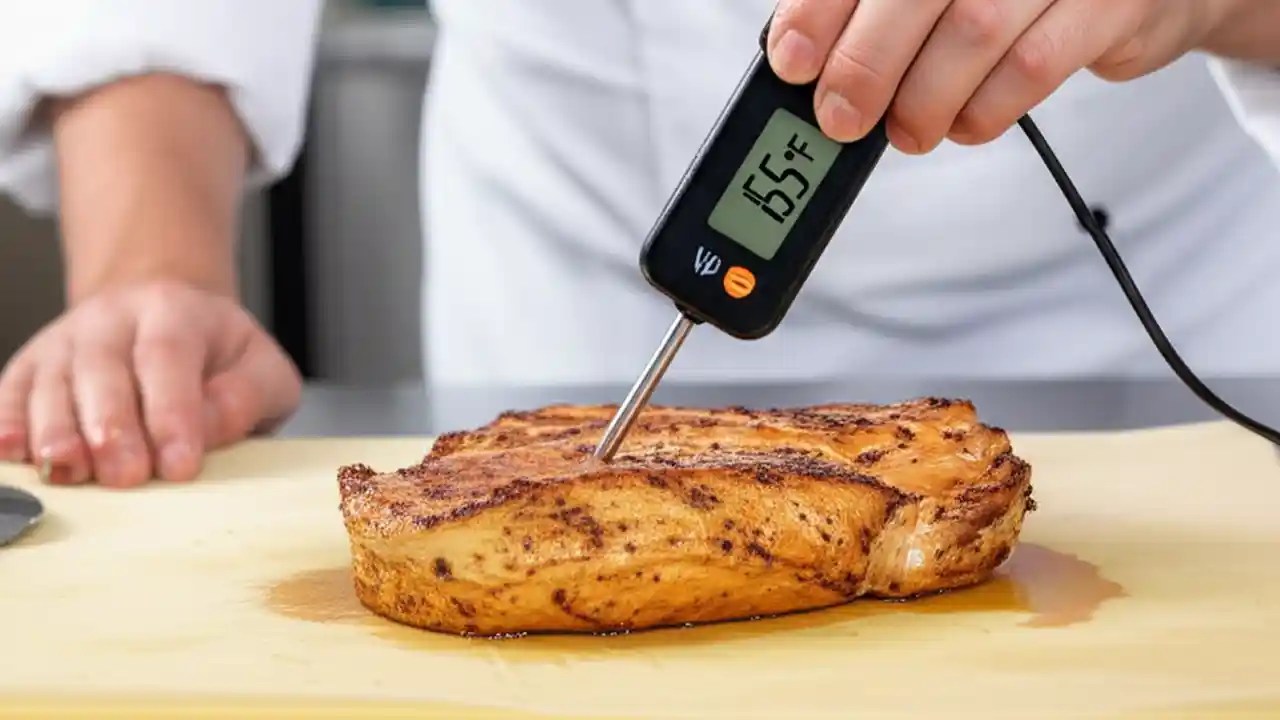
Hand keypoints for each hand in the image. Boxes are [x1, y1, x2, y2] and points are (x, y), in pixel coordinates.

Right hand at [0, 281, 301, 487]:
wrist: (165, 315)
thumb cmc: (219, 357)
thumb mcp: (261, 368)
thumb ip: (247, 395)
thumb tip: (210, 428)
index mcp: (175, 311)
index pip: (168, 356)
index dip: (171, 412)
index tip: (178, 465)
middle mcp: (113, 318)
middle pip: (103, 368)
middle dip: (112, 427)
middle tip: (123, 476)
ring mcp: (66, 340)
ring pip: (53, 382)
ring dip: (56, 431)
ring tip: (67, 471)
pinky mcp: (33, 366)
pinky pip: (12, 391)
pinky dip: (7, 422)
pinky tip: (10, 453)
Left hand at [765, 0, 1241, 152]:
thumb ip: (876, 9)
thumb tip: (801, 54)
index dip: (819, 12)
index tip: (793, 62)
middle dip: (865, 65)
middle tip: (843, 117)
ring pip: (973, 31)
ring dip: (924, 99)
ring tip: (908, 129)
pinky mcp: (1112, 3)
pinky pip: (1032, 66)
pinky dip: (984, 110)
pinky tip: (966, 122)